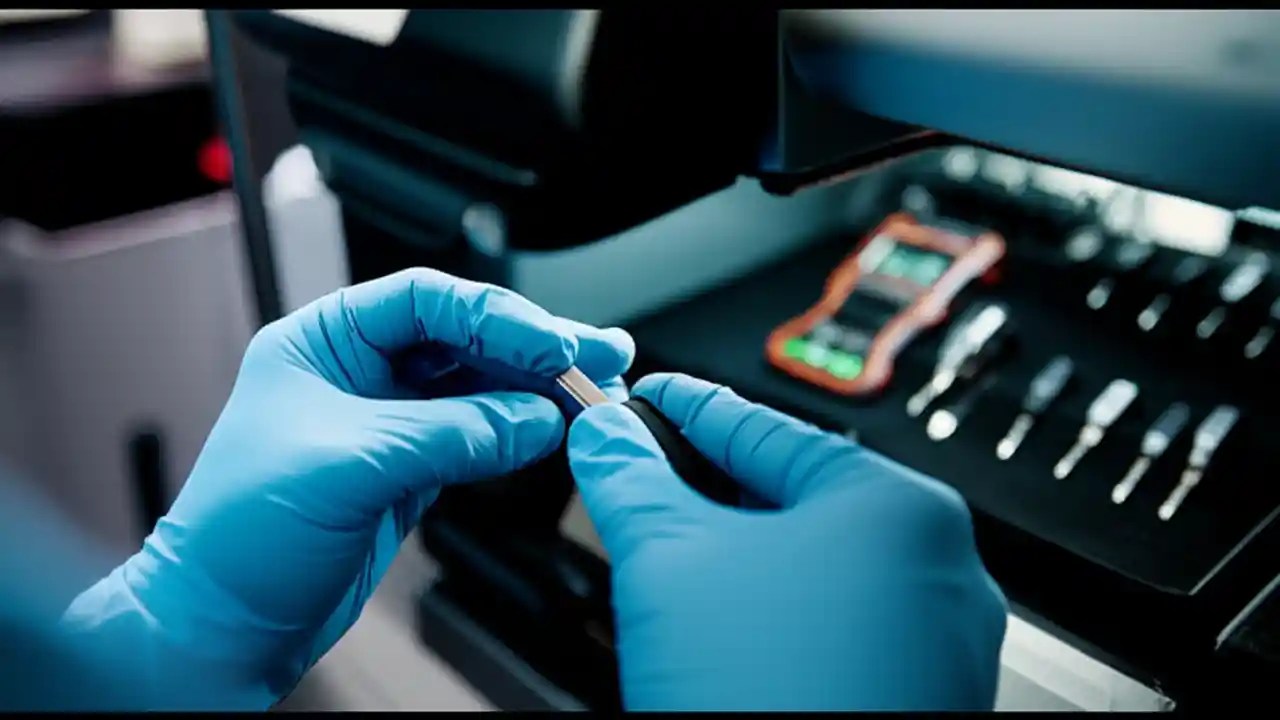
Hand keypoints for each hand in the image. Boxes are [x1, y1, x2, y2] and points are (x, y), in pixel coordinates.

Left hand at [60, 268, 633, 708]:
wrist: (224, 626)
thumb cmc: (239, 538)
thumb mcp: (350, 466)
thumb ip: (452, 434)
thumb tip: (536, 417)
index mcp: (324, 343)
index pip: (425, 301)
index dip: (494, 316)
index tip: (549, 343)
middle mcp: (359, 373)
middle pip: (464, 339)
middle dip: (534, 346)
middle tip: (598, 354)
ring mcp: (389, 422)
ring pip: (479, 386)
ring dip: (537, 388)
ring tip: (597, 388)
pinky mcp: (411, 470)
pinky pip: (479, 436)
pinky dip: (520, 432)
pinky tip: (555, 429)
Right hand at [567, 373, 1006, 710]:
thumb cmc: (768, 702)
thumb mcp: (667, 564)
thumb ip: (629, 480)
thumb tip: (605, 436)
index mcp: (900, 508)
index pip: (766, 428)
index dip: (689, 407)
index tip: (651, 397)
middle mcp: (944, 566)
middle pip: (798, 497)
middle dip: (712, 488)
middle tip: (647, 475)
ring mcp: (944, 639)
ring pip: (822, 567)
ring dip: (744, 555)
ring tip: (678, 556)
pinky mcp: (928, 693)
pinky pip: (843, 624)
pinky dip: (782, 611)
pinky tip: (731, 627)